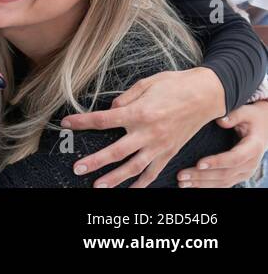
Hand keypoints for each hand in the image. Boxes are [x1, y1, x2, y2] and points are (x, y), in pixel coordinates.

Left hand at [59, 66, 224, 186]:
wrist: (207, 94)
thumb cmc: (175, 85)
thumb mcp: (146, 83)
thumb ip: (124, 98)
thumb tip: (110, 109)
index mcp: (140, 113)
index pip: (103, 120)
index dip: (82, 122)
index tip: (65, 124)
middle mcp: (149, 132)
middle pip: (116, 151)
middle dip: (95, 161)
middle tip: (78, 167)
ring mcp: (160, 145)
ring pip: (134, 167)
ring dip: (115, 178)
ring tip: (98, 186)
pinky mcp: (170, 152)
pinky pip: (154, 171)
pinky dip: (142, 183)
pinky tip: (131, 190)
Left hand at [178, 100, 267, 186]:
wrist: (263, 129)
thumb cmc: (252, 119)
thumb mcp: (246, 112)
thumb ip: (234, 115)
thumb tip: (221, 120)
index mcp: (253, 148)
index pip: (235, 158)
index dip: (217, 162)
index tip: (199, 164)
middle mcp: (250, 164)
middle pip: (226, 174)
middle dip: (202, 176)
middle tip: (181, 175)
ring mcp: (244, 172)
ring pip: (223, 182)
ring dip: (201, 184)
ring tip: (182, 183)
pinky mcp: (238, 175)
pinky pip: (223, 184)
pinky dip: (207, 186)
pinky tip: (191, 186)